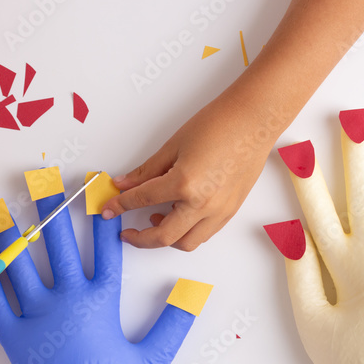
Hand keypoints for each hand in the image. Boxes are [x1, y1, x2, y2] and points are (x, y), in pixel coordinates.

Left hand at [0, 191, 202, 363]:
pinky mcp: (14, 333)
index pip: (103, 250)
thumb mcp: (154, 360)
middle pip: (58, 245)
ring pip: (20, 263)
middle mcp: (67, 300)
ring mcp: (38, 314)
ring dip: (10, 232)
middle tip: (42, 182)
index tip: (96, 192)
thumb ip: (172, 324)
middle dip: (51, 210)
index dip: (100, 219)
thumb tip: (192, 294)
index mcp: (101, 302)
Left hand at [101, 93, 274, 250]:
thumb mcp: (173, 146)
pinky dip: (187, 232)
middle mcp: (203, 204)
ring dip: (167, 239)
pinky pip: (205, 233)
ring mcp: (220, 211)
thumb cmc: (218, 124)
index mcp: (185, 184)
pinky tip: (179, 216)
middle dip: (140, 238)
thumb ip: (146, 172)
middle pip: (164, 237)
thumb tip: (124, 185)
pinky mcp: (231, 210)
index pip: (142, 201)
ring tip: (155, 220)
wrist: (254, 120)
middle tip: (127, 231)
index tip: (110, 209)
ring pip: (187, 243)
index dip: (120, 206)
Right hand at [267, 110, 363, 363]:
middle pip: (361, 191)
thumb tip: (282, 227)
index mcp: (339, 261)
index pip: (317, 207)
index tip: (295, 145)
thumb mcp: (308, 320)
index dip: (305, 176)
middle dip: (355, 153)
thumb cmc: (346, 356)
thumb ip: (296, 272)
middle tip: (352, 117)